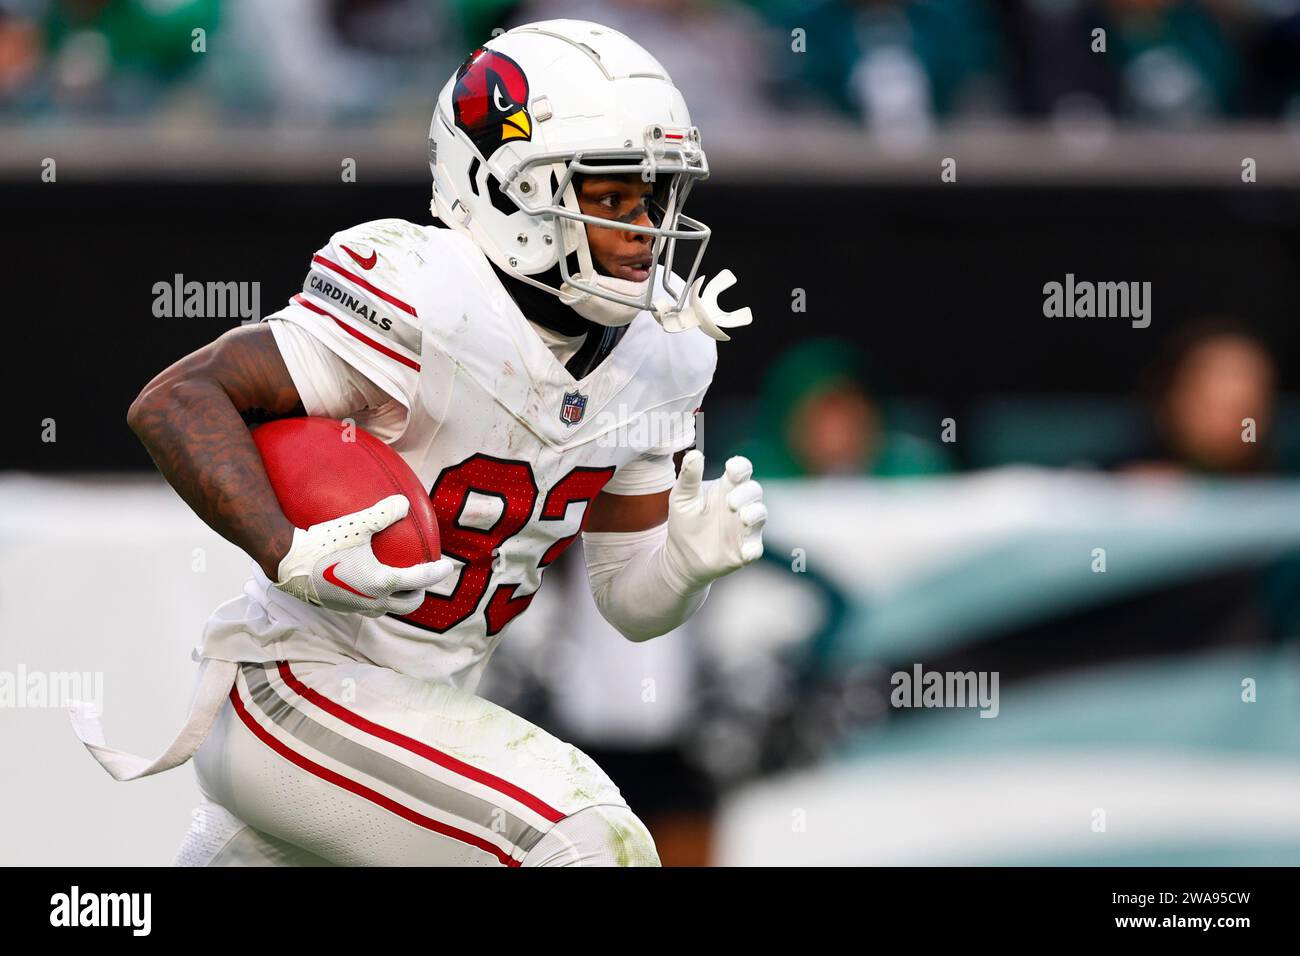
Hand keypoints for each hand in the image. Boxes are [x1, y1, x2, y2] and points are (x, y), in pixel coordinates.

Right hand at [272, 494, 453, 616]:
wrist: (286, 562)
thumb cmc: (322, 542)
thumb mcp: (355, 524)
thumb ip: (382, 514)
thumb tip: (404, 503)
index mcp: (381, 583)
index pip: (419, 580)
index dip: (436, 573)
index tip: (447, 566)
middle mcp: (372, 600)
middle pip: (408, 604)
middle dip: (419, 593)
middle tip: (422, 579)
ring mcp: (355, 607)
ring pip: (387, 609)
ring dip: (398, 598)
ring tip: (399, 582)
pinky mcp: (340, 607)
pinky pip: (366, 605)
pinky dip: (376, 596)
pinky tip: (366, 579)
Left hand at [662, 451, 765, 590]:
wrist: (680, 557)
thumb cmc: (684, 522)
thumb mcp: (681, 497)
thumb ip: (689, 477)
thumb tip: (694, 454)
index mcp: (725, 487)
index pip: (741, 470)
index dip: (741, 467)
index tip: (732, 468)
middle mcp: (739, 504)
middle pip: (754, 490)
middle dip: (746, 493)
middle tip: (730, 501)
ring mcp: (743, 527)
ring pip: (760, 514)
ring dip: (754, 514)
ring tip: (743, 517)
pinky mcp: (744, 549)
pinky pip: (756, 547)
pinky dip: (753, 548)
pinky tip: (746, 550)